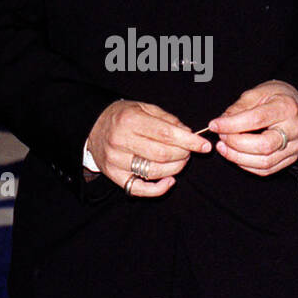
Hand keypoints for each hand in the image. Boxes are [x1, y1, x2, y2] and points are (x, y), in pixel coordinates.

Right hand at [87, 99, 211, 197]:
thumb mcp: (144, 108)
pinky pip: (140, 189)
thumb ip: (167, 120)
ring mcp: (116, 161)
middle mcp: (120, 141)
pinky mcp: (114, 176)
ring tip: (180, 160)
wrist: (93, 126)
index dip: (189, 141)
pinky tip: (170, 180)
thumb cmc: (123, 116)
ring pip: (154, 171)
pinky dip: (159, 188)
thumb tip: (189, 134)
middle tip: (190, 151)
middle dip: (183, 154)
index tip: (204, 145)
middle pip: (162, 154)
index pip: (166, 134)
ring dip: (175, 169)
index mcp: (130, 120)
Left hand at [208, 80, 297, 175]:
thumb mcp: (256, 93)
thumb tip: (221, 123)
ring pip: (264, 162)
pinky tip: (235, 154)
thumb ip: (239, 108)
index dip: (232, 125)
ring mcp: (294, 147)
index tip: (215, 125)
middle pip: (264, 145)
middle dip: (236, 144)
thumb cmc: (275, 97)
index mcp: (286, 108)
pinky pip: (266, 169)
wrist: (295, 107)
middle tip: (221, 137)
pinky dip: (246, 165)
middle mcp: (294, 129)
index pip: (257, 119)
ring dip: (238, 157)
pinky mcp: (290, 158)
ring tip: (223, 147)